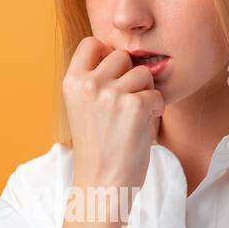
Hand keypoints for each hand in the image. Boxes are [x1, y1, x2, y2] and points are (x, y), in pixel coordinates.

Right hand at [62, 36, 164, 191]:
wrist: (102, 184)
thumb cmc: (97, 149)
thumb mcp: (84, 108)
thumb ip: (96, 81)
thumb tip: (128, 56)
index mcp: (72, 82)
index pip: (92, 43)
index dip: (107, 55)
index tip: (112, 78)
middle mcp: (89, 84)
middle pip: (121, 56)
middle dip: (129, 76)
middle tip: (125, 105)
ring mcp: (112, 94)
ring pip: (142, 73)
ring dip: (145, 92)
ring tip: (134, 116)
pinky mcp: (135, 106)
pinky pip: (156, 94)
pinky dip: (156, 109)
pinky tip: (143, 127)